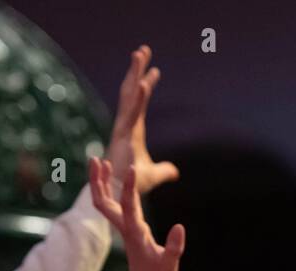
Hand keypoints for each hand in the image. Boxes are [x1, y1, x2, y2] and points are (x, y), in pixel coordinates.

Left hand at [88, 155, 184, 270]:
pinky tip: (113, 184)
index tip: (134, 168)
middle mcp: (126, 230)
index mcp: (136, 234)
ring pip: (106, 204)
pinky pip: (113, 208)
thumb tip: (180, 227)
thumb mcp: (170, 265)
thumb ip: (174, 247)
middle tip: (96, 158)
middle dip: (98, 181)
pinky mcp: (129, 232)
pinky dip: (110, 193)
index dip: (131, 187)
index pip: (130, 206)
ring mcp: (125, 231)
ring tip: (100, 162)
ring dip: (101, 184)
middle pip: (104, 202)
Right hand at [104, 45, 178, 196]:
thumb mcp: (154, 175)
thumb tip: (175, 172)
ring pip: (129, 96)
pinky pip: (132, 114)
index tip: (154, 70)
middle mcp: (125, 126)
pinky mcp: (124, 137)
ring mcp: (123, 129)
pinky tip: (143, 83)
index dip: (146, 85)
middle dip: (136, 70)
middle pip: (131, 92)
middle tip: (143, 50)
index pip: (140, 103)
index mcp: (132, 131)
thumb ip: (164, 170)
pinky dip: (138, 98)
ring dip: (135, 74)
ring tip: (140, 54)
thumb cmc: (133, 185)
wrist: (120, 196)